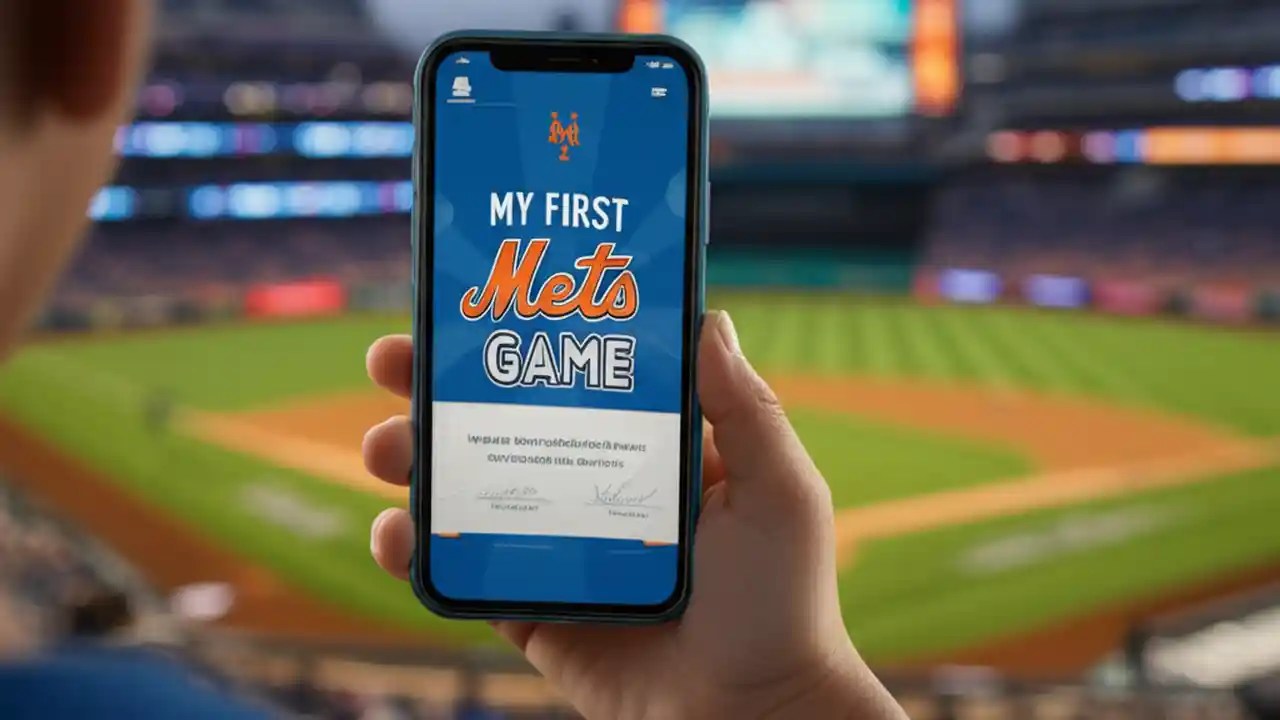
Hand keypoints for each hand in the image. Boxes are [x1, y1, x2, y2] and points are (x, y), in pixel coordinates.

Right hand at [363, 311, 904, 719]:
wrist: (750, 715)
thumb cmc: (781, 602)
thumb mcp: (780, 492)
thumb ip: (748, 410)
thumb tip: (707, 320)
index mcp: (647, 451)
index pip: (572, 378)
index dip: (519, 343)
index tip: (468, 306)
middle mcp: (592, 489)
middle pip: (502, 426)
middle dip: (438, 391)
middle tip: (392, 363)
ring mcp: (555, 549)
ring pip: (466, 491)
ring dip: (411, 461)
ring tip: (383, 448)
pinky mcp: (529, 610)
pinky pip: (458, 574)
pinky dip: (413, 552)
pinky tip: (393, 533)